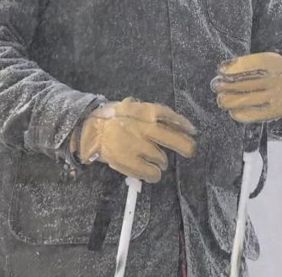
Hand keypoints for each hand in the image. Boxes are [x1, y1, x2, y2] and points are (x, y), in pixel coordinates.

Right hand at [75, 98, 196, 182]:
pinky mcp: (129, 162)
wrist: (88, 130)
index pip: (171, 117)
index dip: (184, 125)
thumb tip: (175, 123)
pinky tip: (152, 172)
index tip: (193, 131)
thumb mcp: (131, 107)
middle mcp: (144, 128)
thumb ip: (150, 113)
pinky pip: (151, 173)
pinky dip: (154, 174)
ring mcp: (137, 146)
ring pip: (162, 159)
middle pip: (173, 139)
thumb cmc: (112, 118)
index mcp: (145, 111)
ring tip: (155, 160)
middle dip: (186, 147)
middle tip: (190, 151)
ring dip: (161, 161)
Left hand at [211, 53, 281, 122]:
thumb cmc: (266, 73)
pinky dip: (237, 112)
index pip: (253, 63)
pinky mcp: (275, 112)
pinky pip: (251, 114)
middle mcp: (279, 80)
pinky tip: (232, 109)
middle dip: (226, 85)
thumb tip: (222, 71)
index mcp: (276, 63)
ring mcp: (278, 97)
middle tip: (215, 85)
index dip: (234, 67)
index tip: (220, 70)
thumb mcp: (261, 62)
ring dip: (228, 100)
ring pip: (246, 100)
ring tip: (221, 98)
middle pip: (246, 83)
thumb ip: (243, 63)